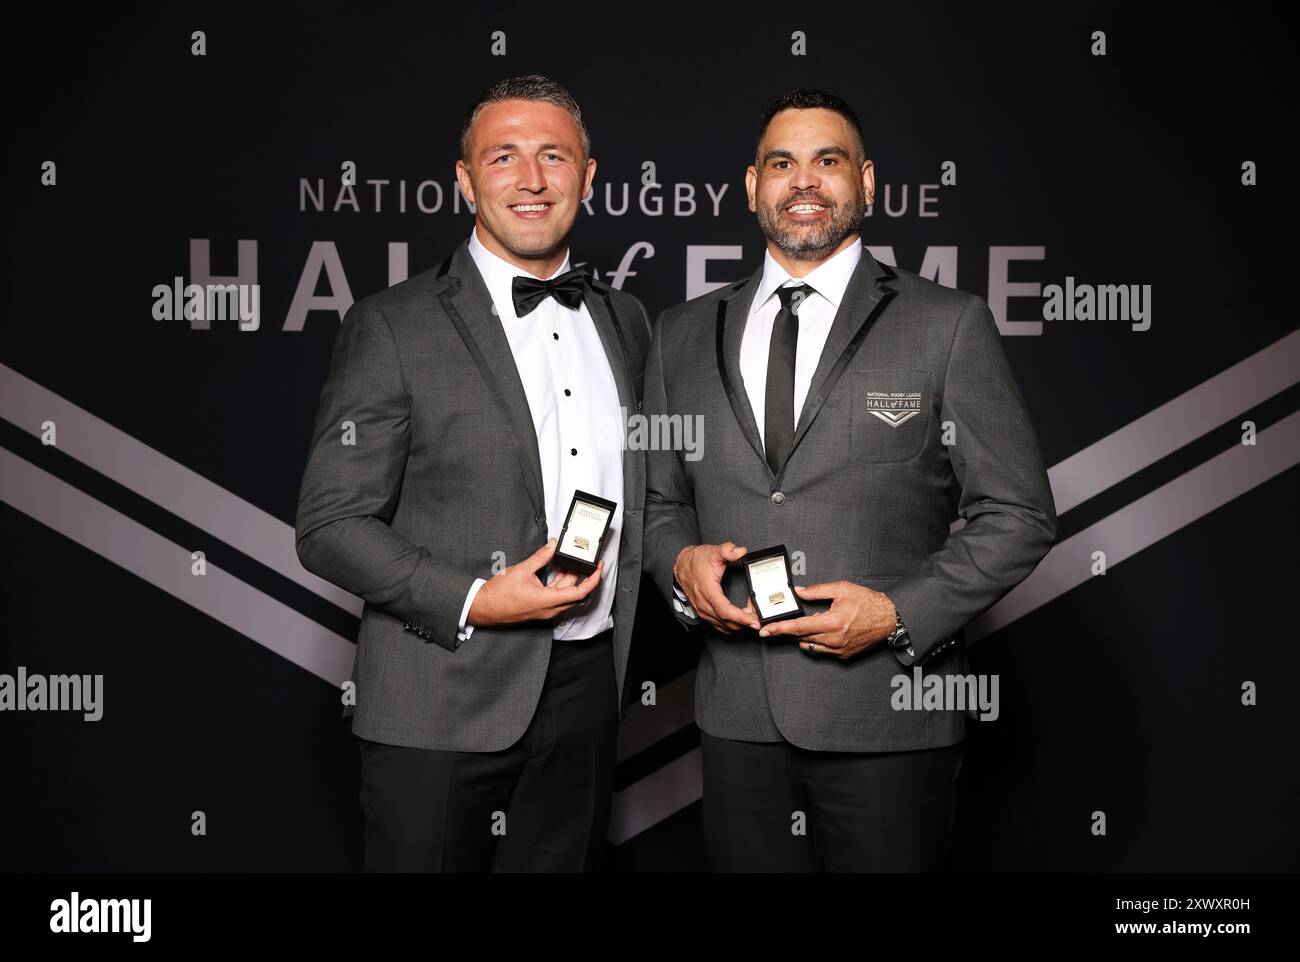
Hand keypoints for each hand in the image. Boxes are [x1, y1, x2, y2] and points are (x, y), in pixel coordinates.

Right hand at [468, 538, 602, 626]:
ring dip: (570, 578)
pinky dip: (560, 583)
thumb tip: (553, 545)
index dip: (592, 580)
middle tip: (589, 562)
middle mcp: (550, 609)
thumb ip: (541, 557)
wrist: (485, 607)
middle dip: (583, 577)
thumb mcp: (522, 570)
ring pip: (565, 594)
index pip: (580, 593)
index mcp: (548, 602)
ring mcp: (545, 610)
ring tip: (571, 560)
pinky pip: (556, 596)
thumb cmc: (500, 594)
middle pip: (575, 593)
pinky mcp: (540, 608)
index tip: (599, 569)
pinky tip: (558, 570)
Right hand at [673, 542, 759, 632]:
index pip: (725, 610)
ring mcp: (702, 610)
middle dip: (745, 622)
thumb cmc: (697, 560)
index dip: (740, 618)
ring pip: (723, 626)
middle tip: (758, 617)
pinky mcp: (703, 613)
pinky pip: (718, 626)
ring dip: (739, 625)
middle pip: (726, 621)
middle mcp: (703, 603)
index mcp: (707, 590)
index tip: (754, 621)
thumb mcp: (714, 551)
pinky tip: (740, 621)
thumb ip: (728, 550)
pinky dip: (731, 625)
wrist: (682, 565)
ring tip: (752, 617)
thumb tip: (741, 551)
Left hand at [757, 581, 894, 658]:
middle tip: (775, 625)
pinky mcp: (843, 655)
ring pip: (808, 646)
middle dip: (787, 631)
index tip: (764, 631)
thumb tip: (798, 592)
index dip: (779, 629)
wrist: (889, 619)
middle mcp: (834, 640)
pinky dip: (815, 641)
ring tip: (805, 624)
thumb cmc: (868, 603)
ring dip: (802, 636)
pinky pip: (820, 651)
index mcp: (832, 623)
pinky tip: (819, 631)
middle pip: (800, 638)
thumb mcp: (842, 589)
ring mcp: (838, 650)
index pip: (798, 627)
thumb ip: (817, 590)